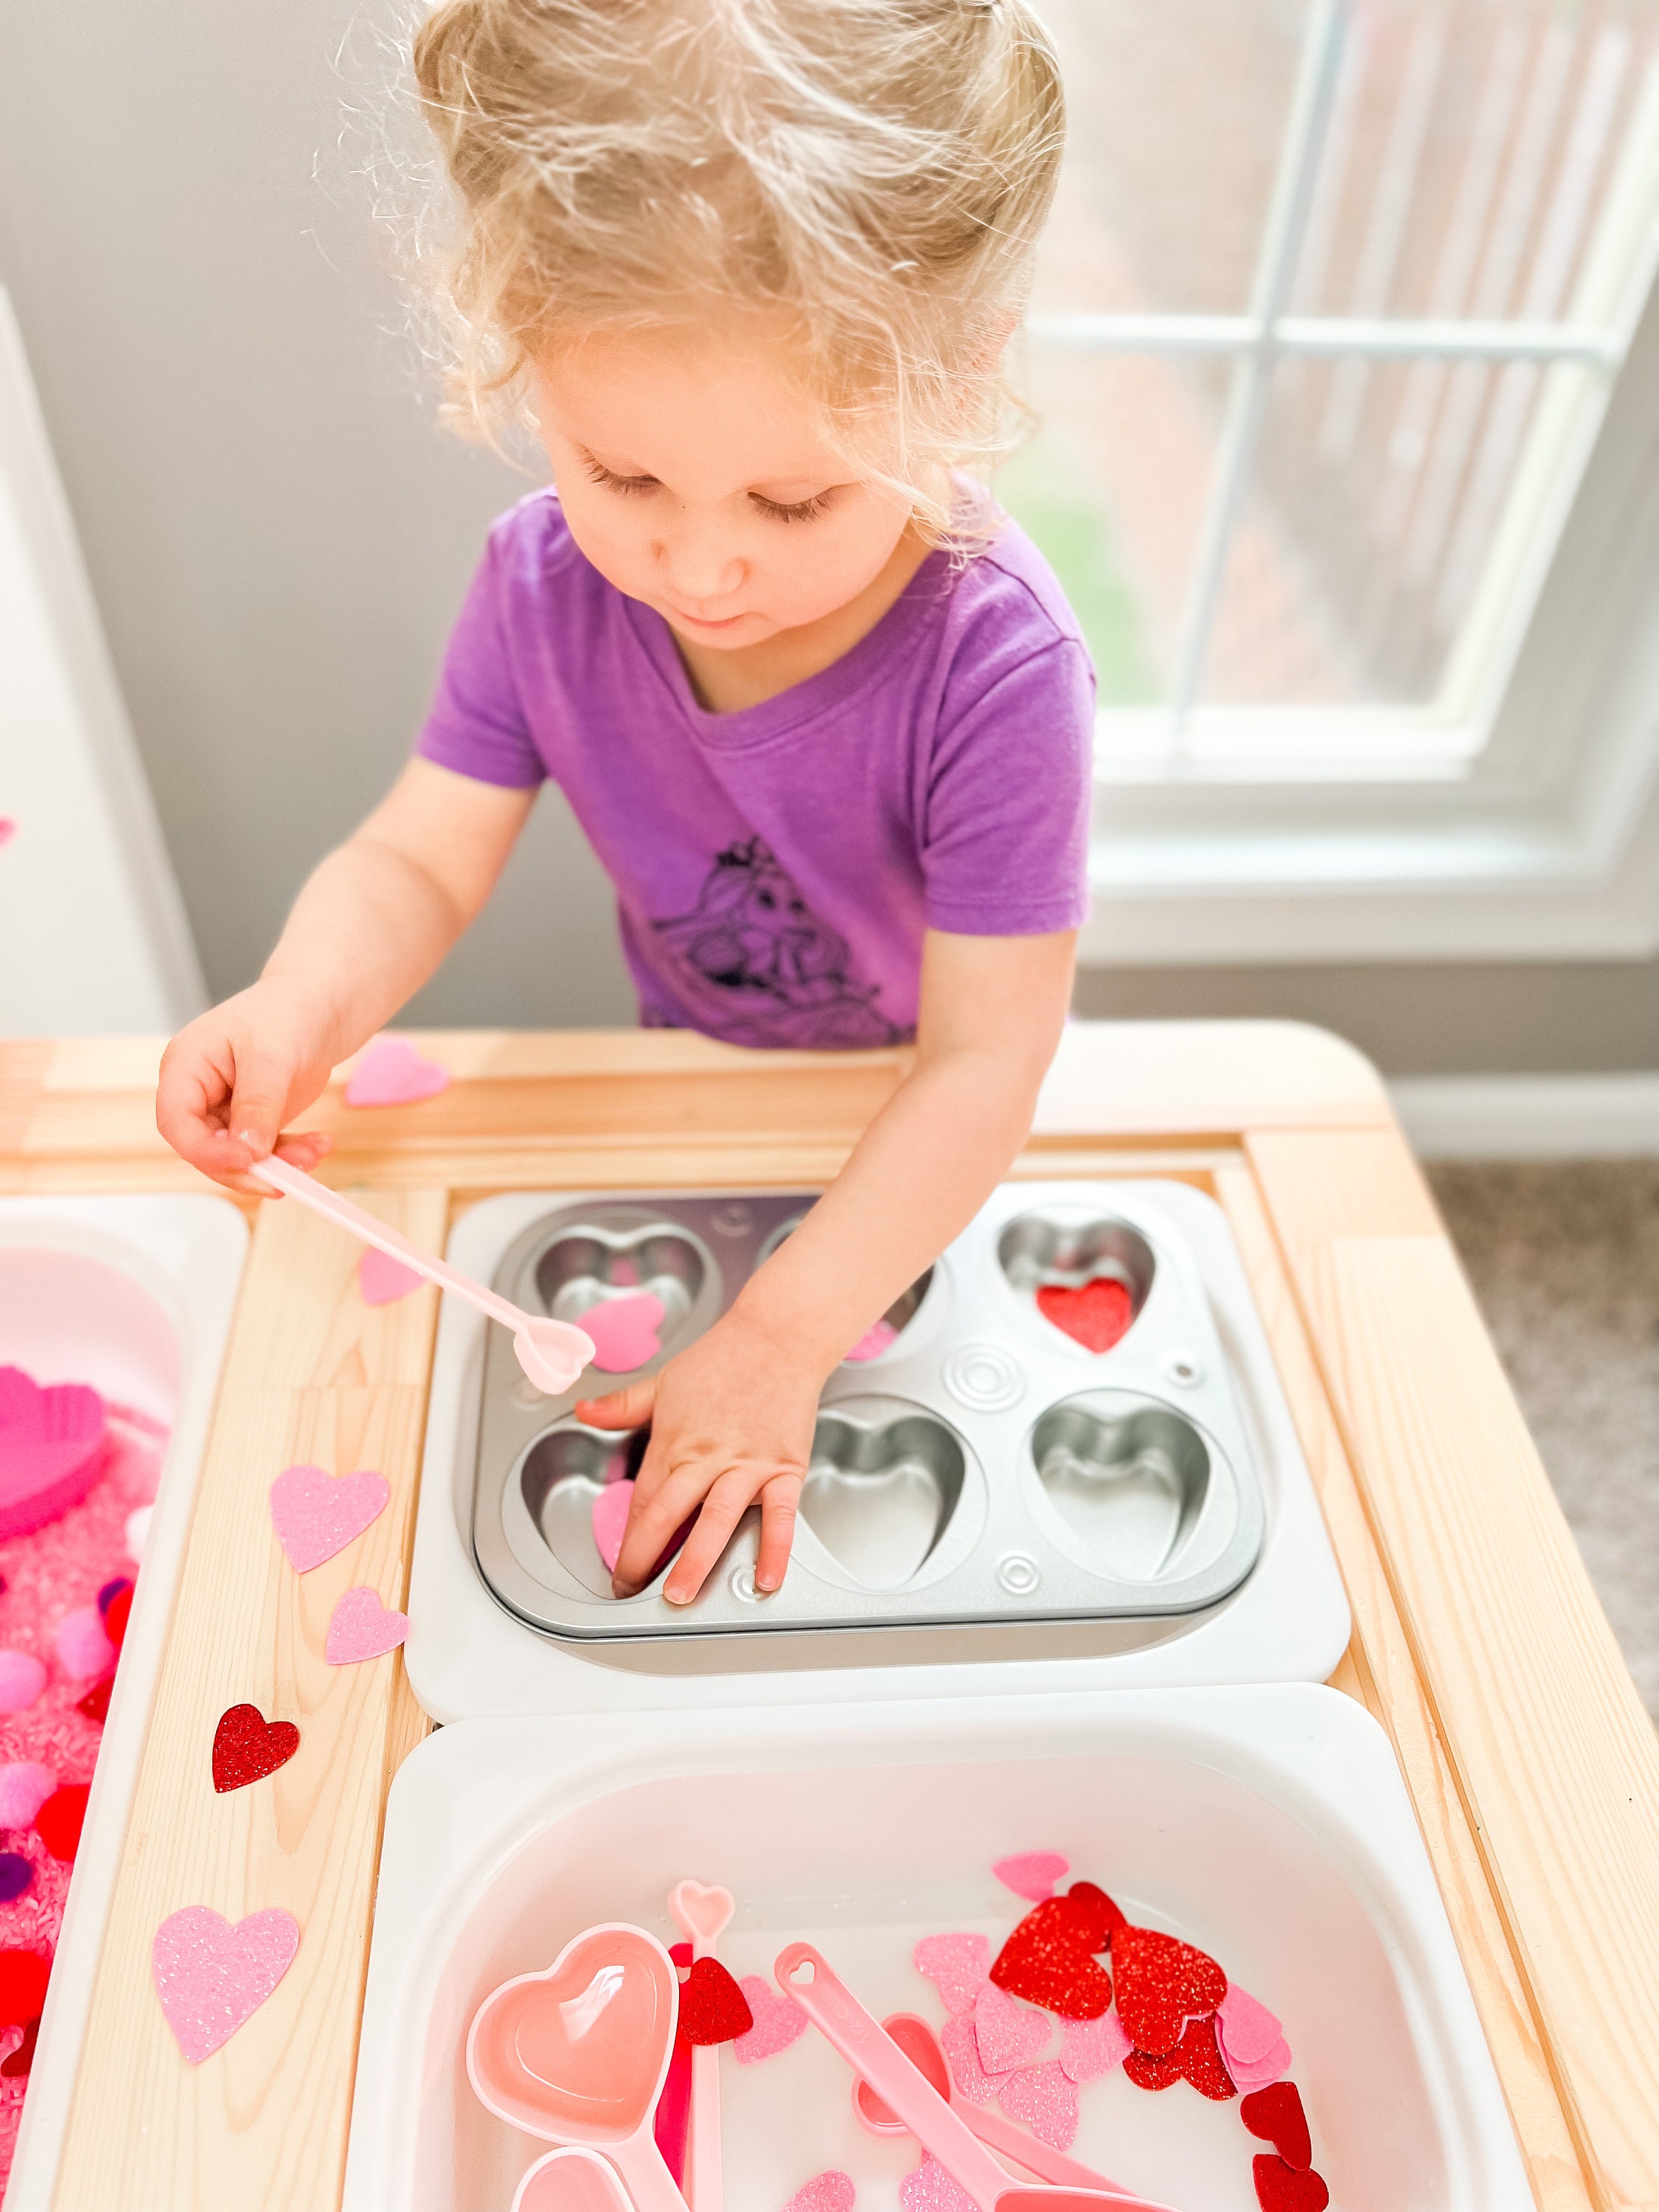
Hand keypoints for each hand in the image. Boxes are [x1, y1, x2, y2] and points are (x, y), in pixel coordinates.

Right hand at [156, 977, 335, 1195]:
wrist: (318, 1005)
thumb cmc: (287, 1012)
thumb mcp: (272, 1056)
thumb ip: (258, 1104)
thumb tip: (248, 1151)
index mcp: (185, 1065)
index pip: (176, 1121)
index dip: (205, 1150)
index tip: (245, 1161)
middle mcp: (197, 1092)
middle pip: (204, 1148)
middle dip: (246, 1167)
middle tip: (285, 1178)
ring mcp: (222, 1109)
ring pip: (236, 1156)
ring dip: (275, 1165)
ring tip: (314, 1154)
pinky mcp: (250, 1121)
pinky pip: (262, 1150)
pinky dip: (290, 1155)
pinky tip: (318, 1146)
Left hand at [577, 1308, 827, 1604]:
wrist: (777, 1336)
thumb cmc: (723, 1358)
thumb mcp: (663, 1380)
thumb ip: (622, 1405)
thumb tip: (585, 1411)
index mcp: (674, 1441)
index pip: (644, 1499)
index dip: (629, 1538)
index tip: (621, 1567)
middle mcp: (708, 1457)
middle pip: (669, 1515)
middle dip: (647, 1558)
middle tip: (634, 1591)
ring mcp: (747, 1465)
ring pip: (716, 1520)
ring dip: (698, 1560)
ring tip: (682, 1595)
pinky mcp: (784, 1467)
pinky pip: (780, 1515)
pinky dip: (774, 1549)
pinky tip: (767, 1579)